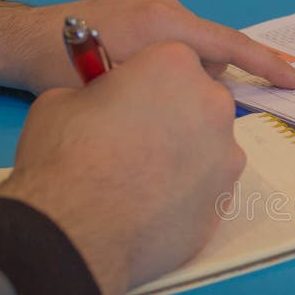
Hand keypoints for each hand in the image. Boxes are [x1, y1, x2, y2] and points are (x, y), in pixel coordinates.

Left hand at [0, 0, 294, 92]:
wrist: (27, 39)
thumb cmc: (67, 73)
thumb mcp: (123, 94)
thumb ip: (176, 93)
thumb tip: (208, 94)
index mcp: (163, 24)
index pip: (229, 45)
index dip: (267, 66)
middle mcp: (164, 4)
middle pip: (212, 48)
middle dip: (203, 79)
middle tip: (168, 105)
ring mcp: (155, 0)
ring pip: (196, 46)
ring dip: (186, 70)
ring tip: (145, 87)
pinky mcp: (147, 3)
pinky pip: (179, 37)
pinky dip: (173, 58)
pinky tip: (140, 70)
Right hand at [0, 41, 244, 294]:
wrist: (81, 232)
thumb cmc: (67, 156)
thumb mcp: (65, 100)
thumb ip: (103, 93)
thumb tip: (109, 104)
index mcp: (175, 65)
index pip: (171, 61)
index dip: (145, 82)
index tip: (127, 100)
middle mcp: (214, 103)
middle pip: (199, 101)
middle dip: (174, 115)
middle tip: (137, 140)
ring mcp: (228, 152)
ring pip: (209, 143)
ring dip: (185, 153)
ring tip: (145, 179)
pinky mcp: (229, 196)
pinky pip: (210, 182)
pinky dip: (190, 189)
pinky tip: (157, 205)